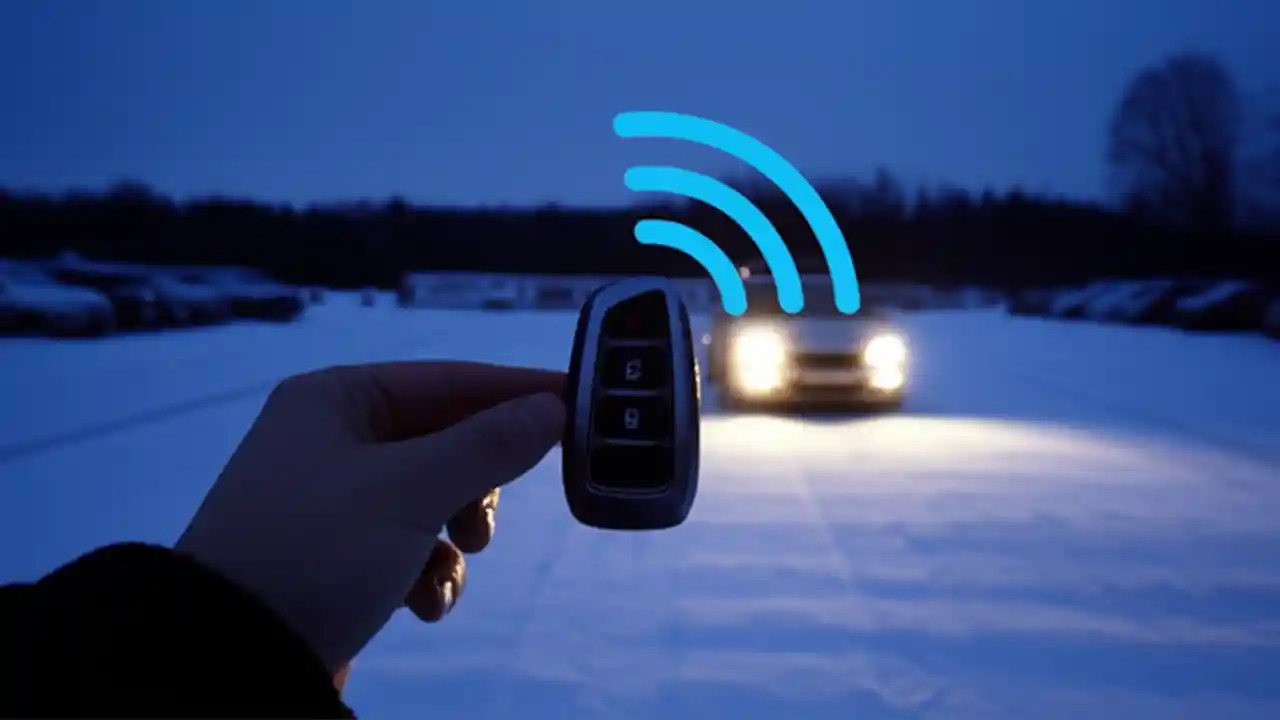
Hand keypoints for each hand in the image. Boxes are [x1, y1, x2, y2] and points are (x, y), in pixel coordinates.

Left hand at [174, 361, 565, 681]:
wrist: (229, 656)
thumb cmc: (318, 549)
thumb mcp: (410, 491)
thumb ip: (488, 446)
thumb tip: (553, 407)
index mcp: (336, 399)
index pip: (448, 380)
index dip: (515, 392)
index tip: (577, 405)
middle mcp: (331, 437)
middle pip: (443, 439)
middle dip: (475, 484)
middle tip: (488, 517)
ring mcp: (330, 498)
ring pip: (431, 496)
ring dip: (453, 535)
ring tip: (448, 567)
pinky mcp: (333, 553)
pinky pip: (404, 543)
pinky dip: (425, 570)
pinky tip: (423, 603)